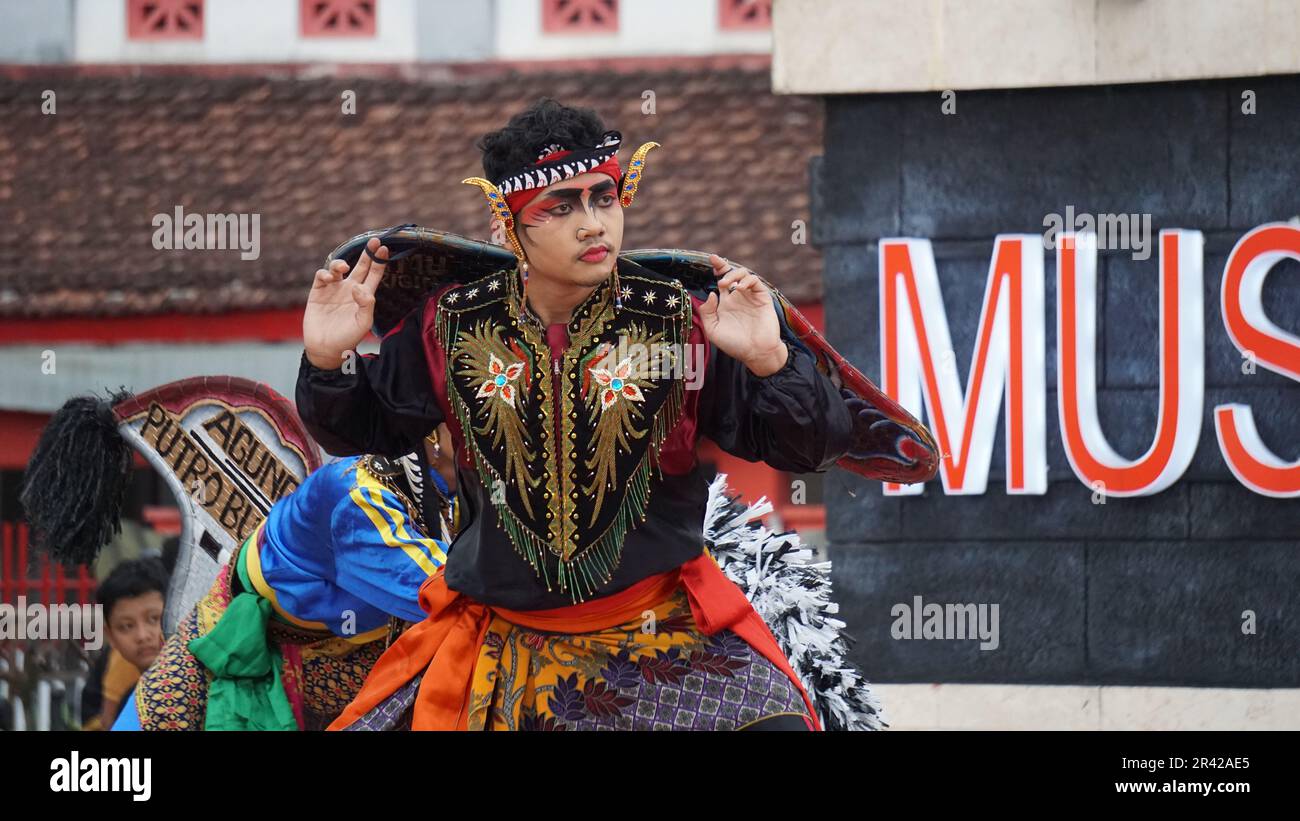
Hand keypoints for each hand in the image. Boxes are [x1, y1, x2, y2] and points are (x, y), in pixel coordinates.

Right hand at [303, 237, 387, 369]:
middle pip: (360, 267)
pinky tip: (329, 278)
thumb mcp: (363, 322)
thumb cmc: (348, 338)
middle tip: (374, 241)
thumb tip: (359, 286)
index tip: (384, 249)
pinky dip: (325, 273)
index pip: (373, 275)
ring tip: (344, 268)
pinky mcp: (318, 292)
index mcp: (364, 296)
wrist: (326, 349)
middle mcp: (350, 289)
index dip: (379, 262)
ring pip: (338, 268)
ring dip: (341, 263)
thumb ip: (367, 304)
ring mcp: (334, 289)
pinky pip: (322, 276)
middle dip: (367, 253)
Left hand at [697, 254, 786, 375]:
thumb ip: (707, 312)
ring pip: (744, 274)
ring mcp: (750, 296)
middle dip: (723, 266)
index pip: (720, 280)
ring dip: (733, 274)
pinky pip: (755, 282)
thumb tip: (711, 293)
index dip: (717, 268)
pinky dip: (746, 281)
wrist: (755, 352)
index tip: (710, 259)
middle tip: (716, 271)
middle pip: (732, 273)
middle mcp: (738, 297)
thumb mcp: (713, 329)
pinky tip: (738, 289)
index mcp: (725, 302)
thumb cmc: (734, 344)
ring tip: (725, 284)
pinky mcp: (762, 298)